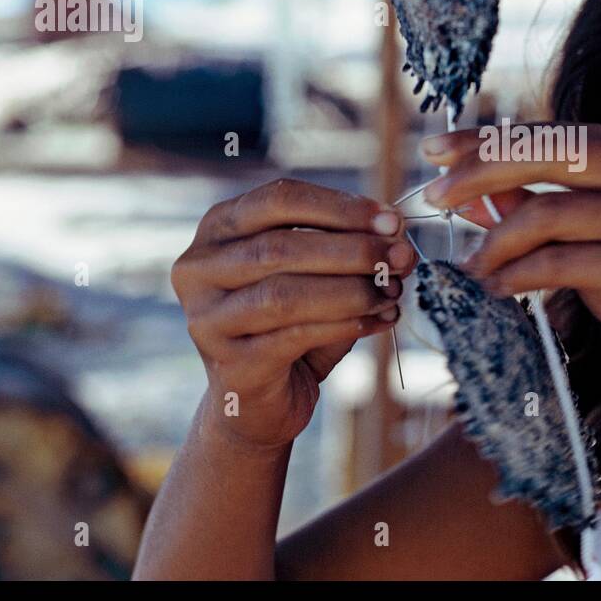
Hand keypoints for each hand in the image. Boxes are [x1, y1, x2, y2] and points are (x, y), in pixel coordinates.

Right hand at [171, 178, 416, 450]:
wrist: (262, 401)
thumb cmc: (290, 325)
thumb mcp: (315, 275)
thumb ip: (348, 250)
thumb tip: (397, 231)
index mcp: (219, 228)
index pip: (279, 199)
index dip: (340, 207)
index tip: (392, 220)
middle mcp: (199, 268)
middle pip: (281, 246)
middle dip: (353, 250)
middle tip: (401, 257)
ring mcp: (207, 319)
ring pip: (285, 294)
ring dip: (352, 290)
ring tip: (392, 291)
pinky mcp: (230, 364)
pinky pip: (294, 336)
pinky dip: (345, 325)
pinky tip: (379, 320)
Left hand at [420, 123, 600, 406]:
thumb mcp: (594, 241)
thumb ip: (541, 208)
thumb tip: (471, 188)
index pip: (560, 132)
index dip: (492, 139)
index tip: (437, 150)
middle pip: (555, 154)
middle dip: (483, 171)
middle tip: (434, 196)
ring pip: (552, 213)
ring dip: (498, 242)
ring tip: (475, 266)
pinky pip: (563, 262)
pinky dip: (520, 274)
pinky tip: (499, 289)